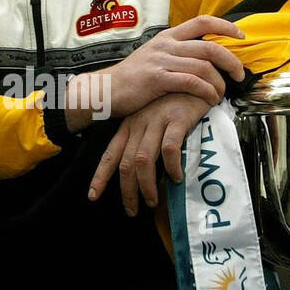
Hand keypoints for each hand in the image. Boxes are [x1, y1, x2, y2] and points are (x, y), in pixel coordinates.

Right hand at [64, 15, 243, 132]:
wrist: (105, 89)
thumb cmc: (131, 79)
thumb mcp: (154, 57)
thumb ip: (176, 54)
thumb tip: (201, 57)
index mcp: (168, 36)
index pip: (202, 22)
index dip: (225, 27)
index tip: (241, 36)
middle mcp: (167, 45)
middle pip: (209, 47)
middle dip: (230, 60)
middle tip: (239, 74)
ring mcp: (162, 61)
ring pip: (203, 66)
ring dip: (218, 83)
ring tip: (221, 94)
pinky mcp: (158, 79)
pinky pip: (191, 82)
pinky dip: (206, 92)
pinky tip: (209, 99)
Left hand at [88, 92, 213, 215]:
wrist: (197, 78)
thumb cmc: (176, 104)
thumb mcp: (154, 121)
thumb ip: (147, 143)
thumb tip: (146, 176)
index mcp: (130, 126)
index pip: (110, 154)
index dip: (101, 176)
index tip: (92, 196)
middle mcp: (139, 124)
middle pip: (126, 163)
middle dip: (127, 190)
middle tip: (132, 210)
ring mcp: (157, 121)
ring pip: (143, 159)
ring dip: (147, 185)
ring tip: (153, 201)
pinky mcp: (177, 119)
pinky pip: (169, 148)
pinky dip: (171, 167)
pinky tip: (176, 178)